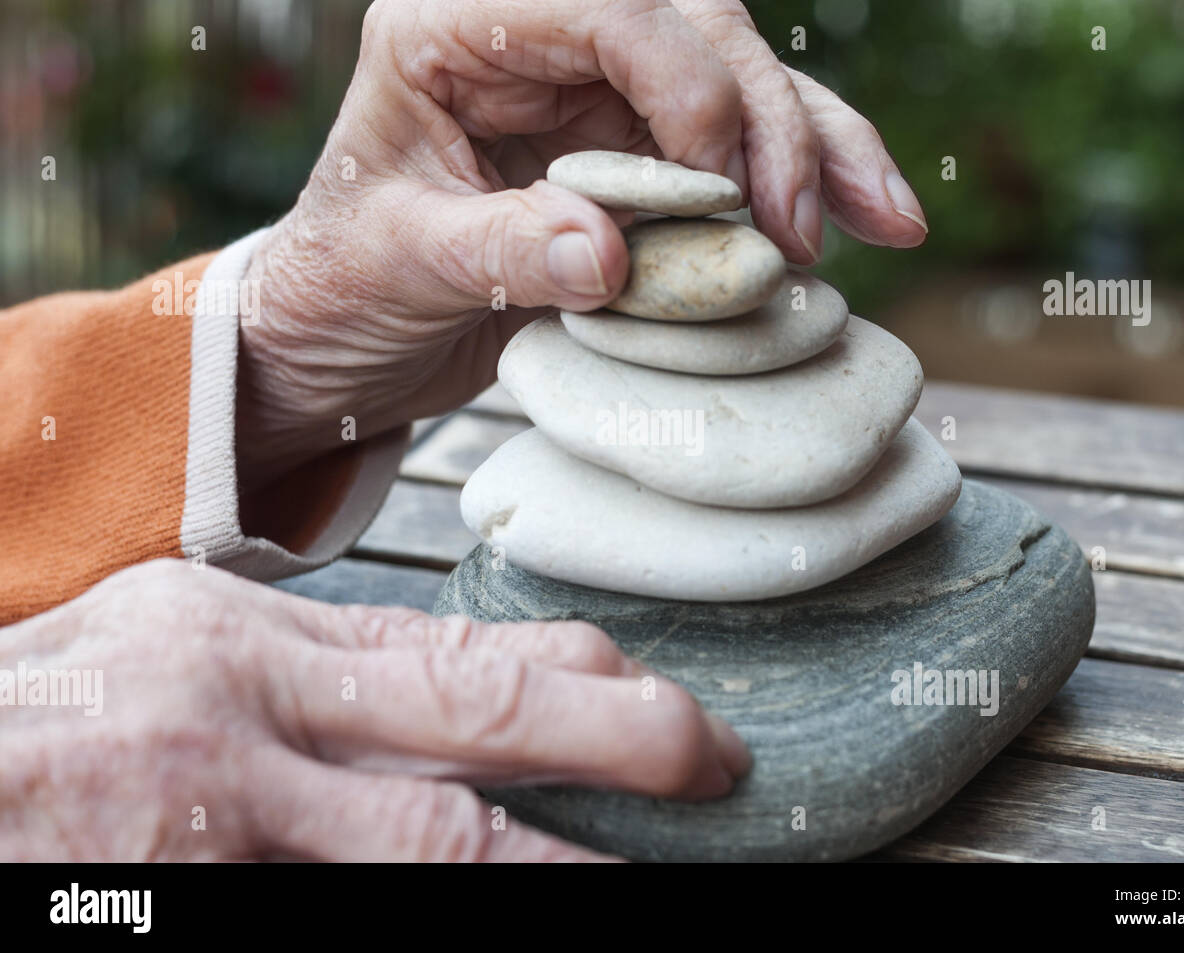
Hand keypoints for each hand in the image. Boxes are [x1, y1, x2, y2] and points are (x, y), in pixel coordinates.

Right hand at [0, 560, 748, 860]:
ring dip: (551, 868)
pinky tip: (505, 904)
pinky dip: (435, 911)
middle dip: (614, 742)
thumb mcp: (179, 645)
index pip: (452, 646)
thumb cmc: (49, 713)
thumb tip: (442, 683)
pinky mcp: (193, 898)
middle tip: (716, 760)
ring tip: (642, 880)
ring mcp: (224, 825)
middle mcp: (250, 720)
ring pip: (432, 849)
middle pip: (472, 724)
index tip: (660, 690)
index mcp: (251, 639)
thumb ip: (308, 668)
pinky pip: (349, 916)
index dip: (577, 674)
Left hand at [237, 0, 927, 485]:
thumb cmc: (340, 288)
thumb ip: (501, 251)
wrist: (341, 338)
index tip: (722, 192)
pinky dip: (806, 188)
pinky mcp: (635, 156)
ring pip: (742, 86)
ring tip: (889, 220)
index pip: (610, 7)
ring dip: (822, 149)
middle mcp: (542, 41)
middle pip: (697, 35)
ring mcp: (596, 96)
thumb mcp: (398, 266)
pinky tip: (875, 221)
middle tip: (797, 230)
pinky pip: (739, 156)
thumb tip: (611, 254)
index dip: (687, 88)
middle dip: (769, 125)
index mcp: (459, 24)